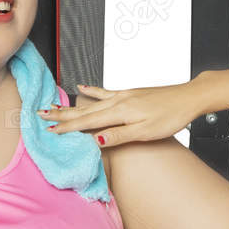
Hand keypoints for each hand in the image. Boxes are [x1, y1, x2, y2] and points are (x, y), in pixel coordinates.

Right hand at [37, 80, 204, 147]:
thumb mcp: (145, 132)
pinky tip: (83, 87)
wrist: (188, 98)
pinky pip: (104, 92)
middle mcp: (118, 101)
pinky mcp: (129, 93)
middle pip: (83, 110)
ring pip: (90, 101)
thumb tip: (95, 141)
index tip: (49, 131)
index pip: (86, 122)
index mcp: (119, 112)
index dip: (66, 128)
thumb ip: (118, 135)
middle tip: (40, 115)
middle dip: (61, 114)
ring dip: (71, 105)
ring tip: (54, 105)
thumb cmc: (170, 116)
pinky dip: (91, 90)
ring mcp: (123, 96)